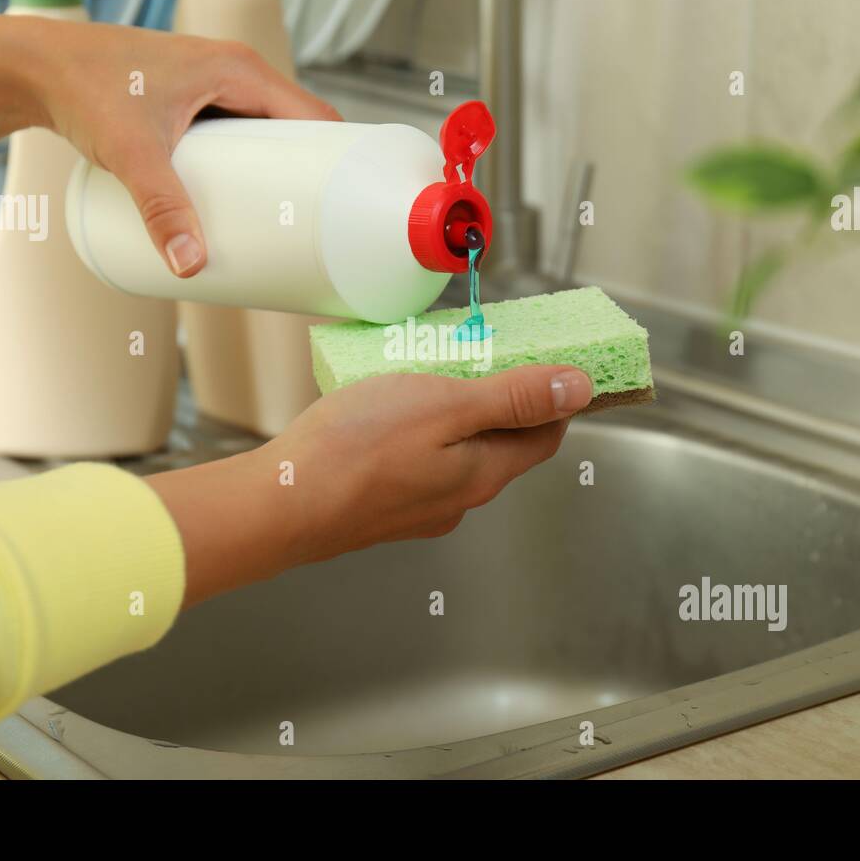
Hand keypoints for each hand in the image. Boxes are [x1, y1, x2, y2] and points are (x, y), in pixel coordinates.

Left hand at [0, 16, 339, 276]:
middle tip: (319, 232)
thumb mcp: (132, 152)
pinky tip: (252, 200)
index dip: (341, 158)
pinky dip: (251, 166)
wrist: (34, 65)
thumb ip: (162, 208)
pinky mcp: (188, 104)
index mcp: (241, 70)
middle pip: (294, 130)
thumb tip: (191, 268)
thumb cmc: (84, 89)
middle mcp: (233, 73)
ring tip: (291, 228)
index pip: (315, 115)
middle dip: (311, 178)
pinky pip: (237, 136)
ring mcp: (210, 87)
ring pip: (264, 136)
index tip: (351, 205)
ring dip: (280, 174)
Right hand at [147, 365, 593, 606]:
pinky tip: (387, 408)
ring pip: (456, 452)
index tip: (550, 359)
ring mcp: (418, 507)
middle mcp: (459, 499)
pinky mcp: (382, 505)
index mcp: (485, 473)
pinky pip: (416, 461)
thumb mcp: (445, 404)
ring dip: (455, 413)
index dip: (555, 396)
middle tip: (484, 352)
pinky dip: (417, 431)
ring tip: (430, 372)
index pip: (546, 434)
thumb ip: (514, 396)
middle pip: (501, 442)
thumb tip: (579, 389)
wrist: (280, 505)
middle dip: (501, 398)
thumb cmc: (355, 451)